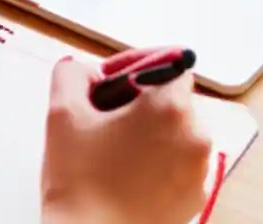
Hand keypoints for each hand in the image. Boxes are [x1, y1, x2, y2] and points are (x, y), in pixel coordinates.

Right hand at [40, 49, 212, 223]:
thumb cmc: (80, 185)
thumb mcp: (62, 116)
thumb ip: (71, 76)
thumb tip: (82, 71)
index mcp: (171, 107)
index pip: (171, 64)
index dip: (141, 66)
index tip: (116, 79)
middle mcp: (195, 136)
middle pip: (175, 100)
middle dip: (143, 102)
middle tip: (107, 115)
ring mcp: (199, 170)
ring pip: (178, 134)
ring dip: (153, 133)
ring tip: (115, 149)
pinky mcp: (195, 198)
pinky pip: (181, 166)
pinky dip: (160, 163)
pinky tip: (128, 174)